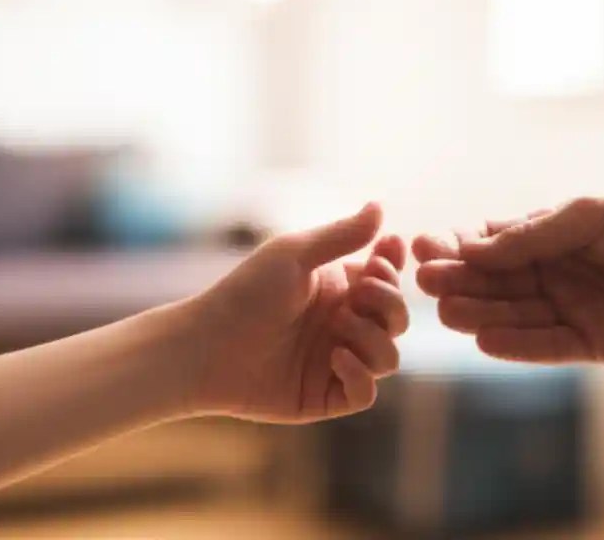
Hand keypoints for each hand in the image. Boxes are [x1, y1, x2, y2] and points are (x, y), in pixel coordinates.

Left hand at [178, 202, 408, 422]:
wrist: (206, 347)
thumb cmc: (245, 293)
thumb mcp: (294, 255)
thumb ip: (342, 234)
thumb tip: (380, 206)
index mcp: (337, 290)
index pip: (386, 280)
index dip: (393, 269)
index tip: (387, 250)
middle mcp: (341, 326)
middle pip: (397, 319)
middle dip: (390, 304)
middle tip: (361, 293)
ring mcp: (336, 363)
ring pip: (388, 357)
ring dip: (375, 339)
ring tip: (341, 328)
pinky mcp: (325, 397)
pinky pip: (366, 393)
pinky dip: (360, 376)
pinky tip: (336, 358)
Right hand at [414, 190, 603, 363]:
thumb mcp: (588, 215)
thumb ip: (535, 234)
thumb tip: (475, 247)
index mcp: (550, 238)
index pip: (492, 245)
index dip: (459, 247)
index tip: (425, 247)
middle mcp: (555, 275)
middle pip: (496, 282)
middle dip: (461, 281)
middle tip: (426, 282)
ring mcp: (572, 310)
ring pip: (516, 315)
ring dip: (480, 313)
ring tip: (448, 312)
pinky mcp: (594, 344)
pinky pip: (548, 346)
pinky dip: (517, 345)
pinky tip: (485, 340)